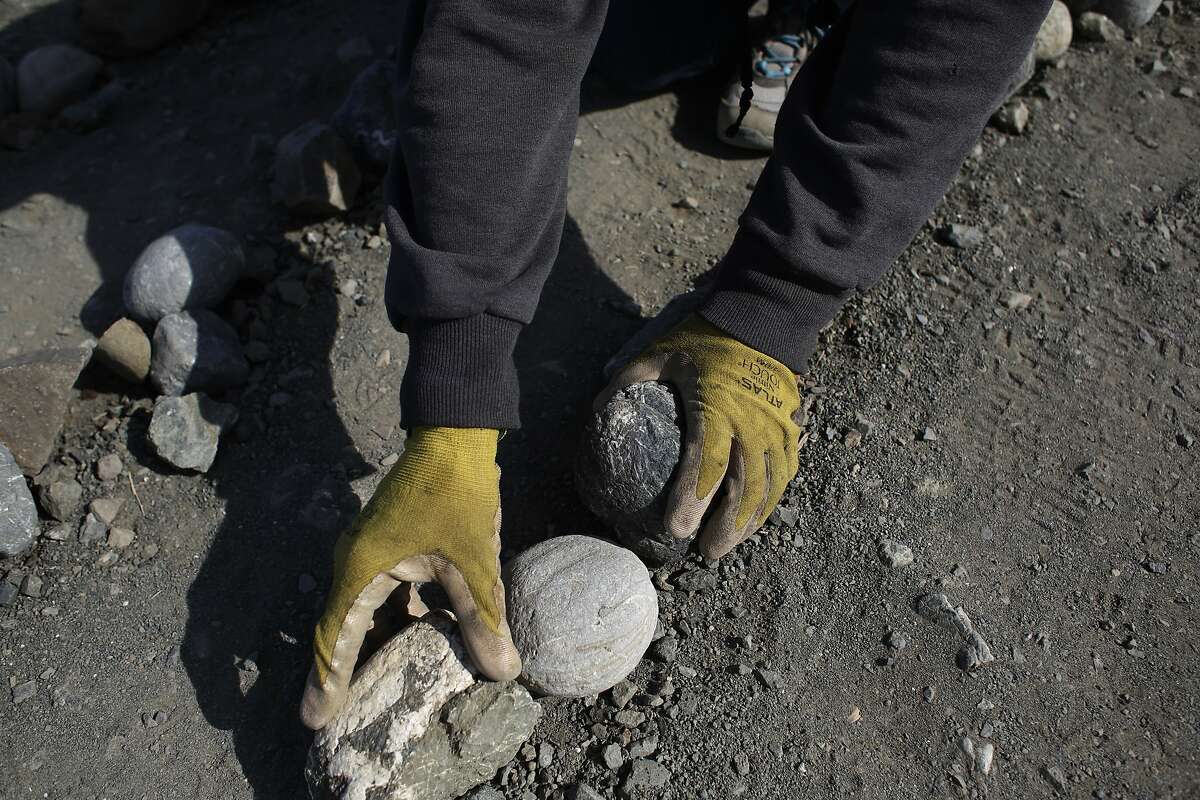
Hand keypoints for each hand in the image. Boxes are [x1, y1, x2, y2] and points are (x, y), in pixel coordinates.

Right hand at [300, 426, 520, 729]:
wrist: (455, 436)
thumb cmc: (458, 494)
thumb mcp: (473, 562)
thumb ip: (482, 620)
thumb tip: (503, 672)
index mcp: (362, 569)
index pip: (334, 637)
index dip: (326, 681)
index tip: (315, 721)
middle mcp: (354, 564)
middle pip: (344, 630)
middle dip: (346, 674)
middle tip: (345, 719)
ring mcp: (368, 554)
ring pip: (365, 613)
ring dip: (374, 648)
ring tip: (381, 692)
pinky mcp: (387, 547)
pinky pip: (382, 596)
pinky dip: (395, 622)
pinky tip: (420, 644)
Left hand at [598, 315, 803, 559]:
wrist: (764, 317)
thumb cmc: (706, 336)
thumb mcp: (661, 352)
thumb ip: (629, 379)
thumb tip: (598, 407)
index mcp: (718, 408)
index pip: (707, 465)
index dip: (692, 500)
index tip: (677, 529)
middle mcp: (753, 426)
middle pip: (745, 489)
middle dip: (726, 526)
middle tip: (705, 552)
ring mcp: (777, 430)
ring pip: (769, 488)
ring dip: (750, 521)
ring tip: (728, 544)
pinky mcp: (792, 429)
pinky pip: (785, 474)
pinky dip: (770, 501)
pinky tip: (754, 518)